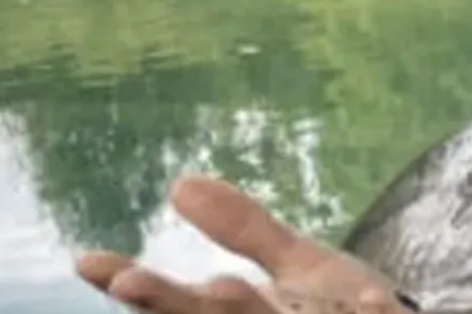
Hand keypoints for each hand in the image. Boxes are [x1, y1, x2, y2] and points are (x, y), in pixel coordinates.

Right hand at [74, 174, 410, 313]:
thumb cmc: (337, 309)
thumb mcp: (295, 264)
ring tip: (221, 286)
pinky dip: (363, 312)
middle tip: (130, 284)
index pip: (178, 304)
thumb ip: (242, 230)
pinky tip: (370, 298)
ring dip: (248, 311)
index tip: (88, 262)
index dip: (137, 286)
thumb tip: (178, 183)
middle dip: (171, 305)